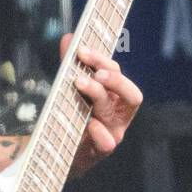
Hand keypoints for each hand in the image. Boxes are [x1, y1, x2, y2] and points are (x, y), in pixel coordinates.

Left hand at [62, 34, 142, 175]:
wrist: (59, 153)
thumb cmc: (72, 117)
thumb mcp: (70, 89)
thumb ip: (70, 66)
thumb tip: (68, 37)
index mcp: (114, 96)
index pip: (116, 73)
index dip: (101, 60)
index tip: (80, 50)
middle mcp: (118, 115)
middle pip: (131, 95)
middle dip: (115, 80)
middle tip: (96, 72)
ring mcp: (111, 133)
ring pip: (117, 116)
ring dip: (99, 95)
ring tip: (79, 83)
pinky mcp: (99, 151)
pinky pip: (107, 144)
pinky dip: (99, 133)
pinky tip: (89, 124)